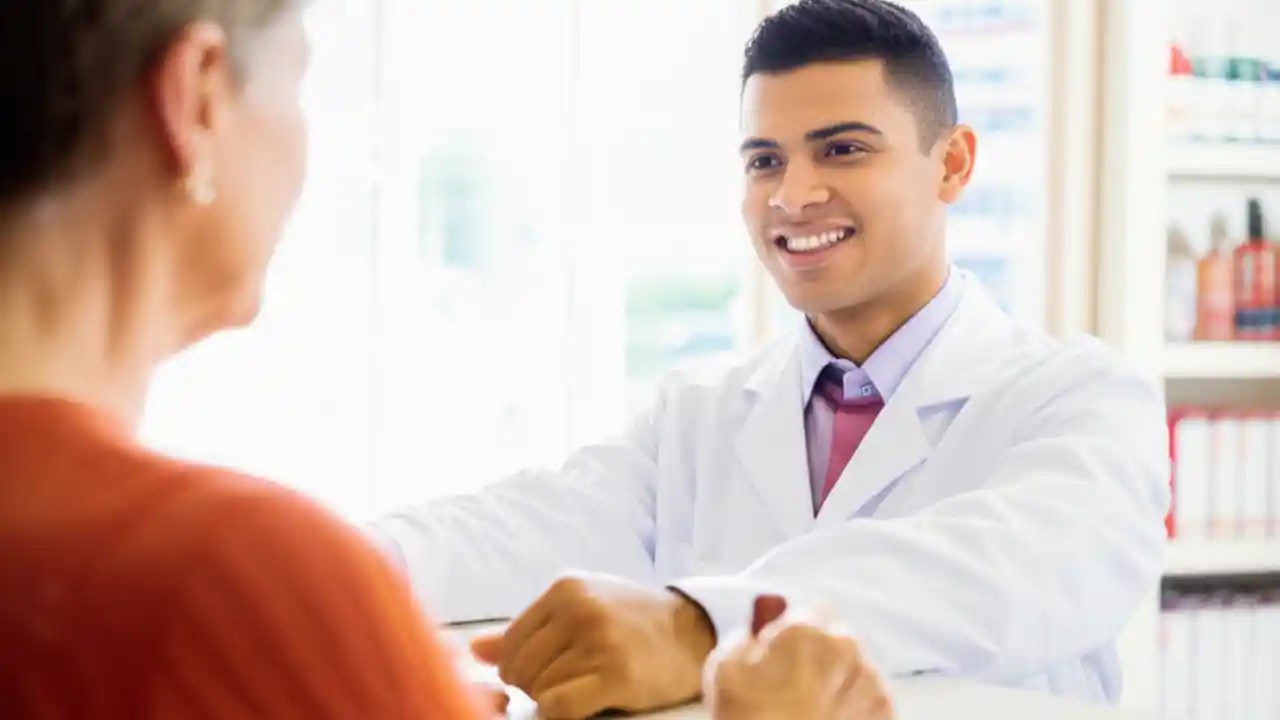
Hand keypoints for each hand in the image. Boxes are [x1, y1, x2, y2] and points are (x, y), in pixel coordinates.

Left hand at [470, 574, 715, 718]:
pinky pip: (558, 707)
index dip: (519, 668)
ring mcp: (598, 640)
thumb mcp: (581, 610)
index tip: (548, 671)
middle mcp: (579, 609)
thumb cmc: (632, 622)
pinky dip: (564, 712)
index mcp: (566, 589)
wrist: (694, 633)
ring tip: (586, 686)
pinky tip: (588, 702)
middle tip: (569, 682)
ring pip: (538, 690)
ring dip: (555, 699)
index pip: (510, 644)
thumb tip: (476, 649)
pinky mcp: (616, 673)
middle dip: (535, 686)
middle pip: (519, 669)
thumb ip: (528, 628)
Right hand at [705, 595, 893, 719]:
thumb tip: (765, 625)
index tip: (782, 650)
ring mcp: (872, 681)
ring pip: (856, 664)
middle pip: (838, 636)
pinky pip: (869, 694)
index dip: (795, 629)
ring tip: (814, 704)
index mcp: (807, 629)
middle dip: (822, 651)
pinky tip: (830, 716)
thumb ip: (748, 635)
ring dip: (841, 676)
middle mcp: (847, 647)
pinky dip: (854, 702)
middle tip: (796, 680)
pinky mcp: (885, 711)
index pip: (811, 610)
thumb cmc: (747, 715)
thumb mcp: (724, 665)